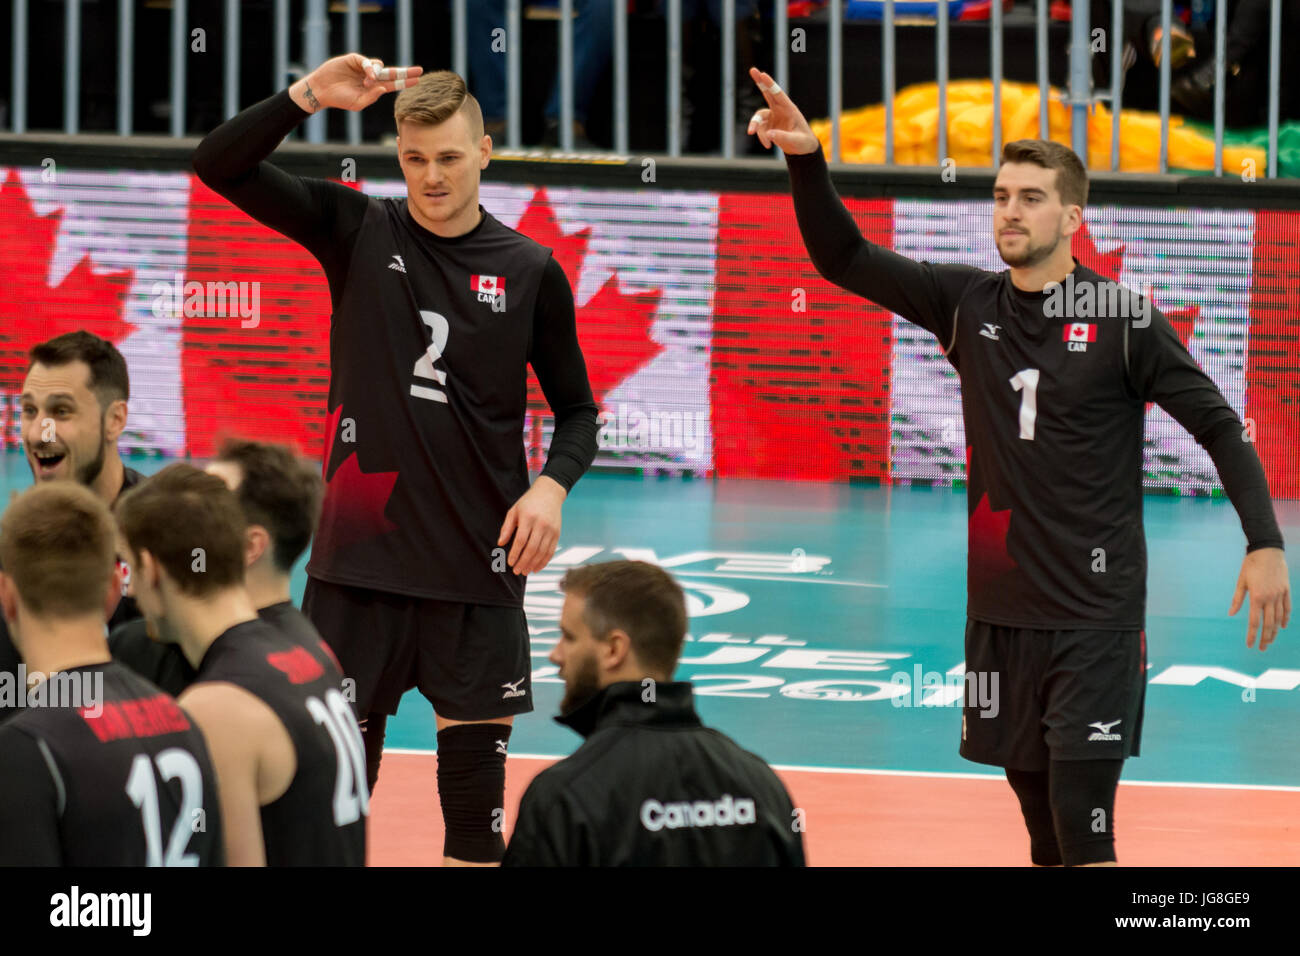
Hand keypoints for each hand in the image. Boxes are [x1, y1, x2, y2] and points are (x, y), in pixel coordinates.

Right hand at [291, 53, 423, 113]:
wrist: (322, 90)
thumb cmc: (340, 99)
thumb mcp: (358, 103)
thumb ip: (372, 97)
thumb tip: (385, 88)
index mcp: (374, 88)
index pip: (394, 84)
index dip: (406, 82)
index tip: (418, 80)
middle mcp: (371, 77)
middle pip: (392, 73)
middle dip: (405, 72)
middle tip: (419, 70)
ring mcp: (363, 68)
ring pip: (379, 66)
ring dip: (377, 75)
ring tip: (367, 83)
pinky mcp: (354, 60)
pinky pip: (367, 61)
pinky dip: (370, 67)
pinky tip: (368, 76)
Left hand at [497, 475, 566, 575]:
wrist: (549, 493)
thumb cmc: (528, 503)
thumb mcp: (514, 511)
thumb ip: (507, 527)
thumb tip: (501, 544)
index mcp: (528, 517)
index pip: (521, 540)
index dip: (515, 553)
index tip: (510, 563)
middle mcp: (541, 524)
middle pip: (532, 548)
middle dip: (524, 562)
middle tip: (516, 571)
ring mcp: (551, 529)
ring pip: (542, 552)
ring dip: (533, 564)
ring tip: (525, 572)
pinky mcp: (557, 534)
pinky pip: (551, 551)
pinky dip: (544, 562)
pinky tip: (536, 568)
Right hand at [746, 66, 820, 154]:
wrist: (802, 149)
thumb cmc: (803, 143)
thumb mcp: (796, 141)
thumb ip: (783, 137)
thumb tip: (769, 134)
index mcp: (789, 109)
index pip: (778, 94)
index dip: (770, 84)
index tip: (763, 74)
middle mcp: (780, 110)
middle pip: (768, 93)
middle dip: (760, 82)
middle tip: (753, 69)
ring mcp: (773, 117)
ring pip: (759, 117)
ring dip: (755, 126)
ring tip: (757, 137)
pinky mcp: (768, 125)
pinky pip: (759, 129)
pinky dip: (762, 137)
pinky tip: (769, 146)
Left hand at [1227, 547, 1290, 649]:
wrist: (1268, 550)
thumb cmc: (1251, 565)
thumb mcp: (1241, 581)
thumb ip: (1237, 599)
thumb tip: (1231, 614)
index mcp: (1257, 597)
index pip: (1255, 622)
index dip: (1252, 635)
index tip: (1250, 645)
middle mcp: (1270, 598)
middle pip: (1269, 623)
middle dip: (1265, 638)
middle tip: (1261, 648)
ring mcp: (1280, 594)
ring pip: (1279, 618)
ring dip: (1275, 631)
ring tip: (1270, 641)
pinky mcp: (1286, 590)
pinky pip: (1287, 608)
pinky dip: (1285, 618)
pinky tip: (1282, 626)